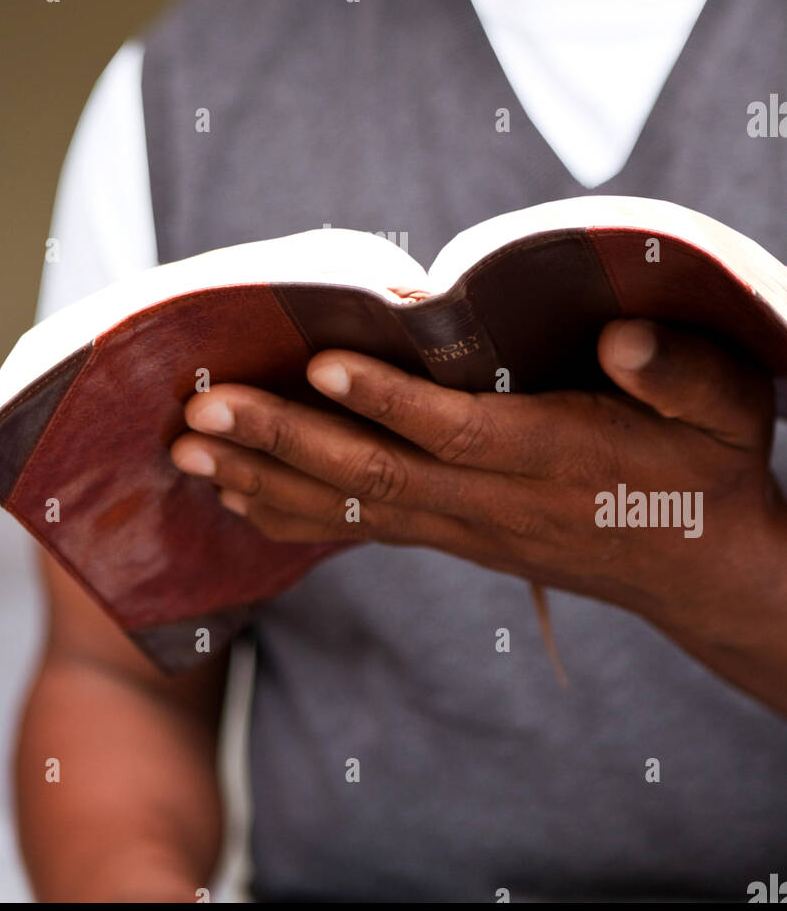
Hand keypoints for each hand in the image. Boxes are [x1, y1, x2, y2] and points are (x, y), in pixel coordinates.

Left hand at [170, 319, 786, 707]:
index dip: (388, 401)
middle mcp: (495, 502)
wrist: (701, 572)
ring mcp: (465, 529)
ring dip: (264, 477)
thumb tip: (626, 339)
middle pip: (375, 475)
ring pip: (352, 510)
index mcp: (555, 457)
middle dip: (283, 440)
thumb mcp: (725, 412)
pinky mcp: (451, 538)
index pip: (457, 432)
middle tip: (202, 410)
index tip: (320, 361)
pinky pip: (359, 532)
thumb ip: (680, 376)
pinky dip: (290, 514)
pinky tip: (232, 497)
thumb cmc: (707, 470)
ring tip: (184, 451)